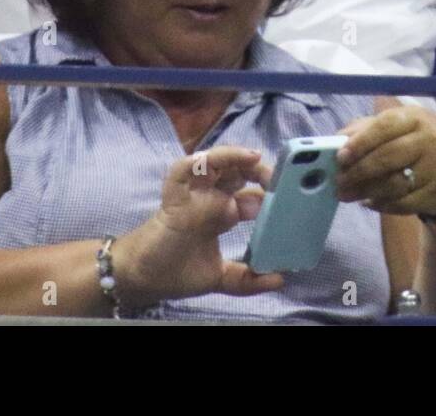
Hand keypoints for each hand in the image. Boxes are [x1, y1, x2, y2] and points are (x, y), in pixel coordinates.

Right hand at [113, 146, 283, 302]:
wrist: (142, 278)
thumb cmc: (177, 270)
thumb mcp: (220, 277)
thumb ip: (247, 279)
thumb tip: (280, 278)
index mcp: (222, 211)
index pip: (251, 192)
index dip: (271, 191)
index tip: (293, 195)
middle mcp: (208, 197)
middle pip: (237, 171)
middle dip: (259, 170)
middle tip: (279, 177)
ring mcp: (191, 194)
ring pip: (214, 161)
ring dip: (234, 157)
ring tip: (254, 160)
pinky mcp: (173, 197)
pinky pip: (183, 170)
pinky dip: (199, 161)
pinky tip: (217, 161)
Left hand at [336, 101, 435, 217]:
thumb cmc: (415, 141)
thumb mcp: (396, 126)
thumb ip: (366, 129)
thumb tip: (338, 139)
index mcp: (415, 118)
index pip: (385, 127)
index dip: (360, 142)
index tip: (340, 157)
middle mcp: (429, 140)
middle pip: (388, 157)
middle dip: (358, 171)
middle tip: (338, 181)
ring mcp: (435, 168)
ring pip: (393, 183)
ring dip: (365, 191)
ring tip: (347, 194)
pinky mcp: (435, 194)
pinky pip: (402, 203)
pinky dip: (381, 204)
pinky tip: (369, 202)